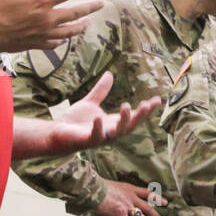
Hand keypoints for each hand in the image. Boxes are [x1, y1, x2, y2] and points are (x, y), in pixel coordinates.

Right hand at [0, 0, 102, 52]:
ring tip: (87, 23)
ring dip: (80, 26)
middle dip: (90, 7)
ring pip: (68, 31)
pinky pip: (54, 44)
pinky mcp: (35, 44)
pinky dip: (61, 40)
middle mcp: (46, 19)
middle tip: (100, 3)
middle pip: (76, 13)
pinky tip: (63, 39)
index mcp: (42, 2)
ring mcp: (42, 34)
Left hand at [45, 72, 160, 153]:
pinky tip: (99, 118)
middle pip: (131, 125)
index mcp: (113, 122)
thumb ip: (101, 91)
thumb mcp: (91, 102)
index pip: (134, 116)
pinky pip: (95, 136)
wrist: (57, 133)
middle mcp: (110, 132)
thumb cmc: (75, 121)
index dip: (146, 110)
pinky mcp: (87, 141)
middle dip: (140, 116)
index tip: (158, 100)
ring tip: (126, 106)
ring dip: (123, 121)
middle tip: (147, 104)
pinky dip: (98, 128)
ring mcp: (100, 137)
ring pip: (117, 132)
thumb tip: (109, 74)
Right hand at [96, 180, 166, 215]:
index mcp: (130, 189)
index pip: (147, 193)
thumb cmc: (100, 186)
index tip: (166, 203)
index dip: (157, 198)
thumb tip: (120, 196)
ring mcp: (126, 205)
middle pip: (148, 207)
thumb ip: (121, 192)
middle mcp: (131, 197)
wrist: (94, 189)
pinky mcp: (120, 213)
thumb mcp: (115, 185)